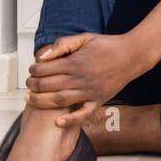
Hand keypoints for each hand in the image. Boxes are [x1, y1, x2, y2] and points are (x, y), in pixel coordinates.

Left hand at [26, 33, 144, 127]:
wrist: (131, 55)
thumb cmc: (107, 46)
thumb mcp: (84, 37)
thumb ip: (62, 44)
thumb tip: (42, 56)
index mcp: (75, 62)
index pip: (45, 69)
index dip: (34, 70)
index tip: (32, 70)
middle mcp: (80, 78)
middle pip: (48, 86)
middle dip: (33, 85)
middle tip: (29, 83)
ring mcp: (89, 91)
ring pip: (59, 101)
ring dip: (41, 101)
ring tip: (31, 98)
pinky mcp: (98, 100)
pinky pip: (83, 114)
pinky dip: (70, 120)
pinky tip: (58, 122)